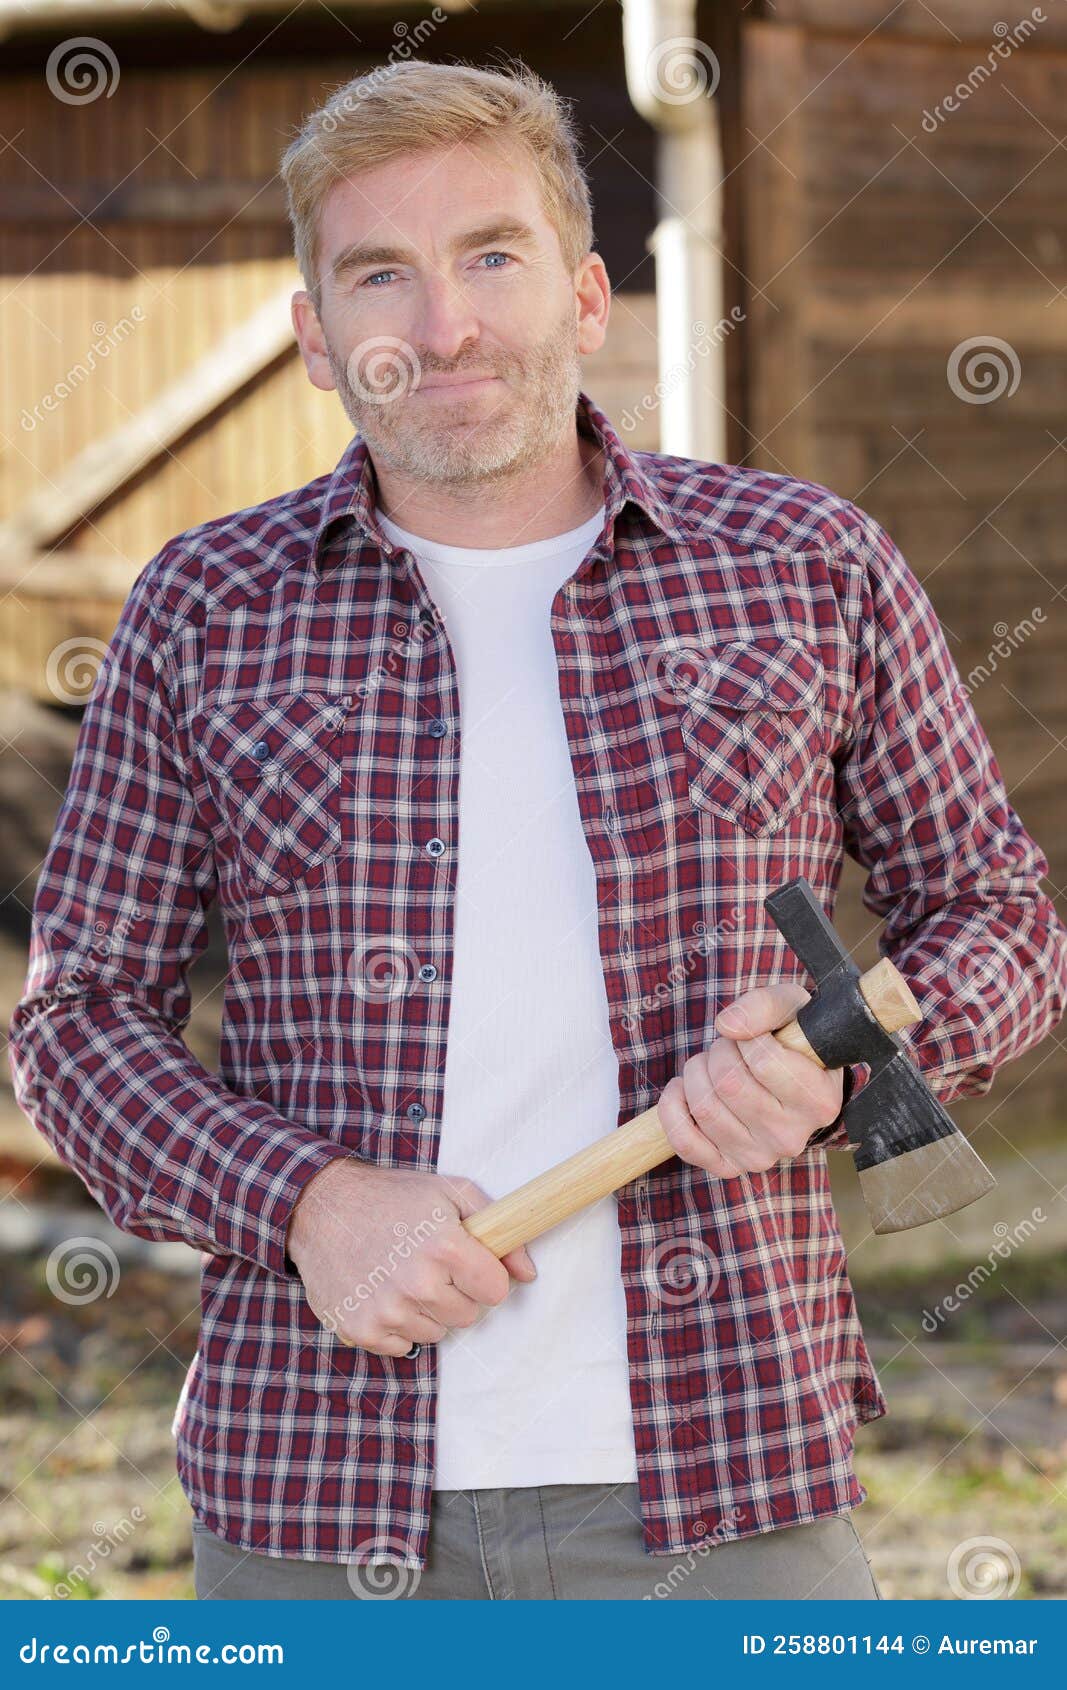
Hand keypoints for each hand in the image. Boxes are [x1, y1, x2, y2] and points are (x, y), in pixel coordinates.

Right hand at [286, 1159, 536, 1356]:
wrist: (321, 1208)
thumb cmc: (391, 1197)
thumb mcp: (450, 1192)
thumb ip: (498, 1227)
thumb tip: (528, 1273)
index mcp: (445, 1247)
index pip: (496, 1291)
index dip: (485, 1276)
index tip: (468, 1263)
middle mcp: (418, 1284)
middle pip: (469, 1316)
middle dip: (457, 1293)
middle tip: (431, 1265)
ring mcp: (387, 1311)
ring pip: (436, 1333)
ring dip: (427, 1310)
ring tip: (403, 1275)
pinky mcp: (361, 1330)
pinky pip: (402, 1346)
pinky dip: (397, 1325)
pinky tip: (383, 1292)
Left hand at [656, 982, 843, 1176]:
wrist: (789, 1079)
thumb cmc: (790, 1039)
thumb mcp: (790, 1007)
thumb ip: (764, 1006)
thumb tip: (728, 1026)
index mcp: (819, 1101)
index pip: (765, 1062)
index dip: (748, 1037)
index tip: (754, 1035)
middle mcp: (792, 1137)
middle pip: (728, 1084)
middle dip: (719, 1052)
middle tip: (729, 1047)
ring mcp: (759, 1157)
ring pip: (704, 1107)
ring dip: (696, 1073)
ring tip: (712, 1065)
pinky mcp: (728, 1166)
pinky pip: (684, 1141)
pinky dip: (673, 1107)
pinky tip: (683, 1088)